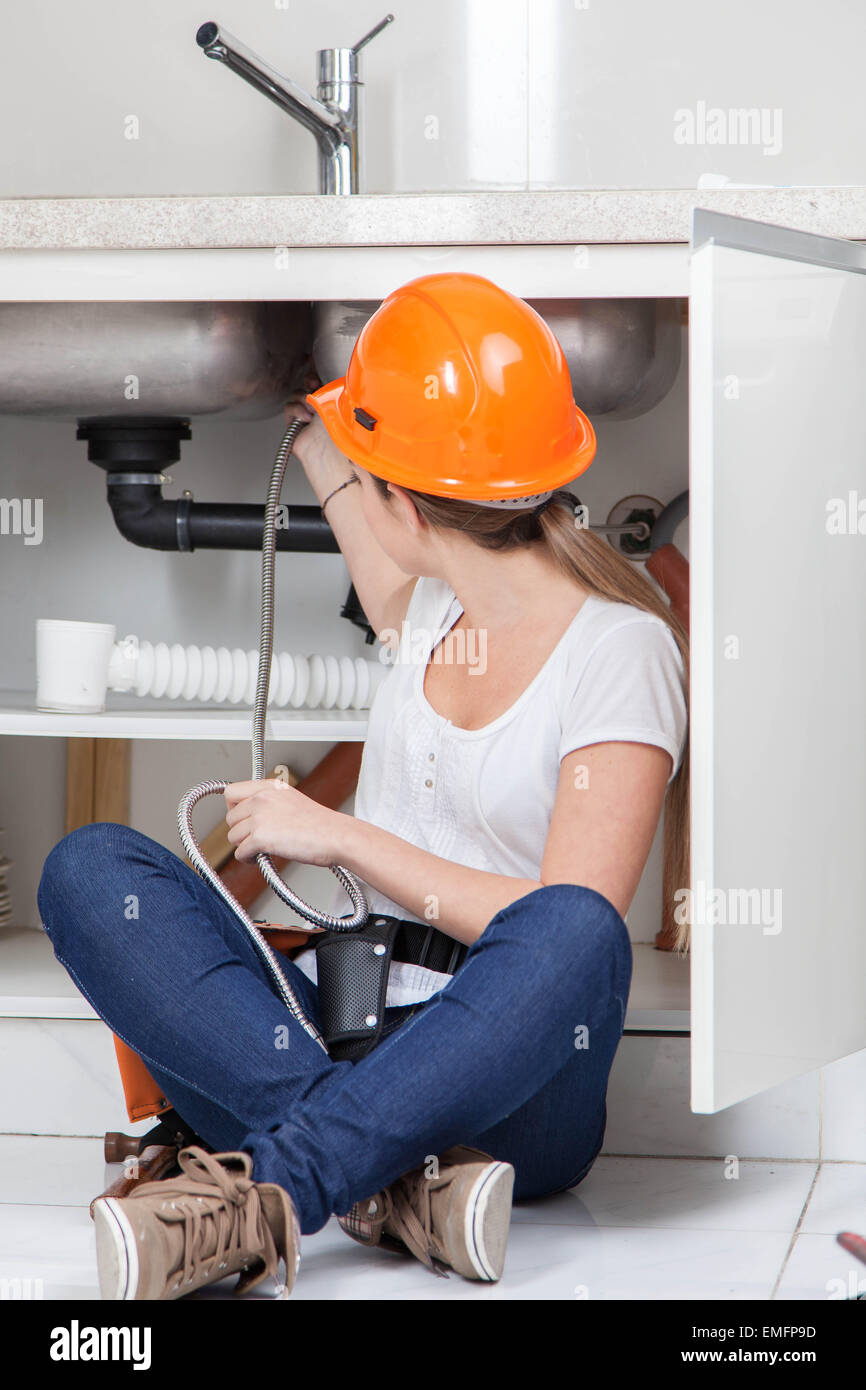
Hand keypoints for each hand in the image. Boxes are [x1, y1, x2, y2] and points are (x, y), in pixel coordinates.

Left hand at [224, 779, 344, 867]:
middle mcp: (262, 798)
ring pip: (233, 837)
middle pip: (230, 818)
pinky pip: (240, 853)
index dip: (234, 808)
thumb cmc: (322, 825)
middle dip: (240, 831)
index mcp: (269, 787)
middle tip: (255, 839)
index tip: (242, 819)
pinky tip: (259, 859)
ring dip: (244, 846)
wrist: (336, 836)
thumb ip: (269, 803)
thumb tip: (250, 817)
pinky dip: (247, 859)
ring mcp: (260, 817)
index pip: (231, 792)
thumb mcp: (292, 801)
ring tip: (260, 850)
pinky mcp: (260, 837)